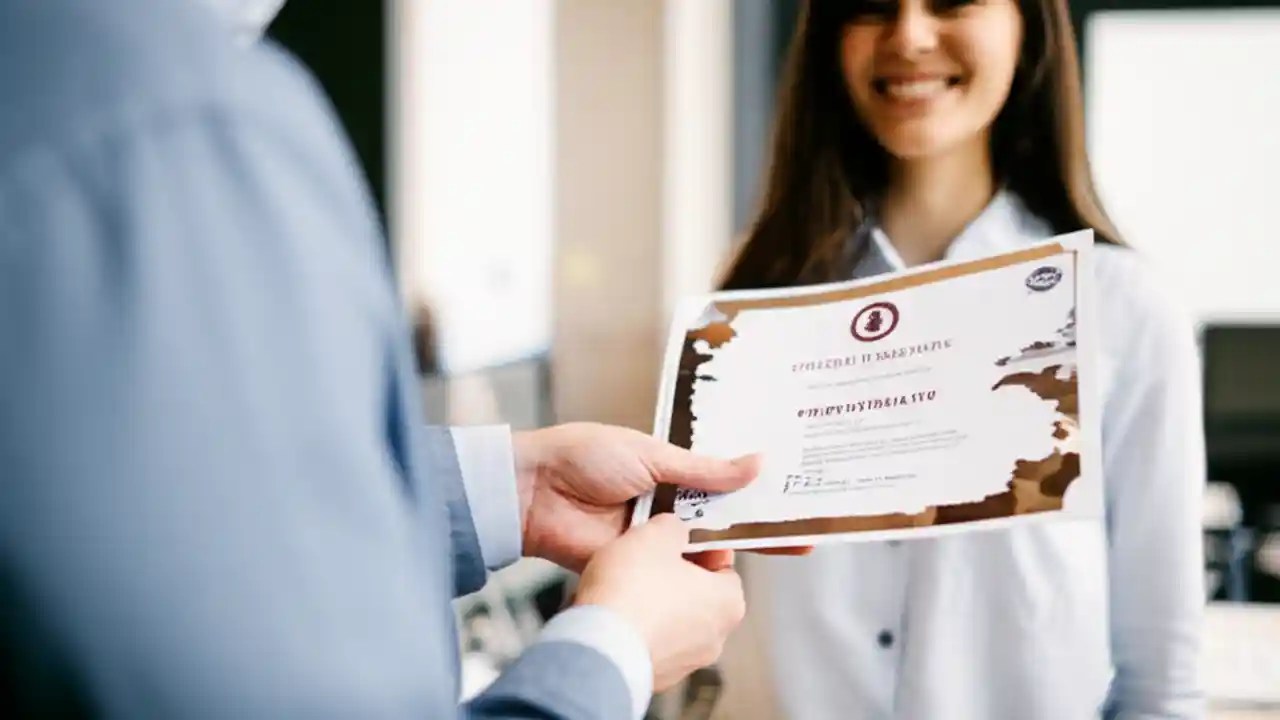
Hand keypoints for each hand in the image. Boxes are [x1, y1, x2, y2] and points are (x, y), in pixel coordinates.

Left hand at [513, 422, 811, 570]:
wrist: (532, 490)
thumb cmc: (584, 456)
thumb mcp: (653, 454)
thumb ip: (705, 469)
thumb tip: (757, 463)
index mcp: (669, 468)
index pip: (722, 479)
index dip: (756, 487)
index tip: (795, 491)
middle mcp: (666, 501)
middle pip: (720, 515)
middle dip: (757, 520)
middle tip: (802, 526)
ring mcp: (654, 535)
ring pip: (703, 544)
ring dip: (733, 545)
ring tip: (777, 541)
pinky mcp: (639, 562)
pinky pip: (675, 568)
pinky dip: (699, 569)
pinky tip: (726, 568)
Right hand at [574, 514, 744, 691]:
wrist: (599, 647)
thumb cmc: (633, 592)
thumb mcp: (657, 534)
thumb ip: (674, 527)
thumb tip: (673, 530)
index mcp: (729, 602)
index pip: (725, 567)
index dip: (700, 548)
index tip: (680, 539)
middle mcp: (714, 638)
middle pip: (700, 596)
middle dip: (675, 577)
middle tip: (649, 559)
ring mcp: (685, 662)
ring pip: (674, 622)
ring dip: (655, 606)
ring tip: (626, 588)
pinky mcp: (656, 677)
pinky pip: (650, 644)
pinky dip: (638, 631)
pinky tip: (616, 616)